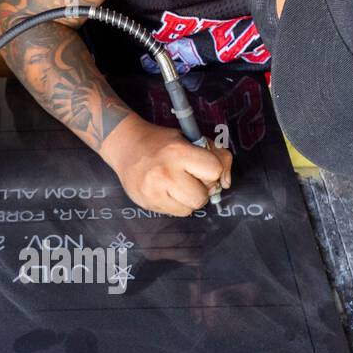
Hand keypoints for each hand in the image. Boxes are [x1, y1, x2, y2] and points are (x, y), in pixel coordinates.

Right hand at [102, 118, 231, 216]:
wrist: (126, 146)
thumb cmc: (162, 143)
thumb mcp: (190, 138)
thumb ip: (216, 155)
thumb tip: (226, 183)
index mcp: (178, 152)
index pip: (214, 171)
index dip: (214, 171)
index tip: (204, 167)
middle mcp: (166, 173)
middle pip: (202, 197)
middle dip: (202, 189)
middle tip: (191, 178)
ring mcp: (154, 191)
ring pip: (190, 209)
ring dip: (189, 200)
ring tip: (178, 185)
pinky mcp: (147, 203)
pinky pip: (176, 214)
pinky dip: (176, 205)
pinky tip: (167, 191)